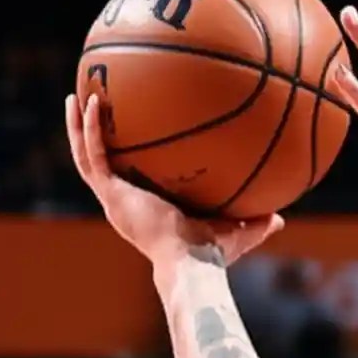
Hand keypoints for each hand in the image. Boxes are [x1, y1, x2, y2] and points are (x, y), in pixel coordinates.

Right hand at [65, 94, 282, 268]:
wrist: (192, 262)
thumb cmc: (211, 254)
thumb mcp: (237, 231)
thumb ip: (256, 222)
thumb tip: (280, 217)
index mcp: (145, 210)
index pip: (131, 179)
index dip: (126, 158)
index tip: (130, 135)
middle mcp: (125, 203)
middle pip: (99, 162)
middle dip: (92, 134)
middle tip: (92, 103)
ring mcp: (114, 198)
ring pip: (85, 154)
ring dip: (79, 125)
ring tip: (77, 95)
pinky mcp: (112, 194)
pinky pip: (94, 154)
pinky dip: (90, 128)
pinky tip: (91, 101)